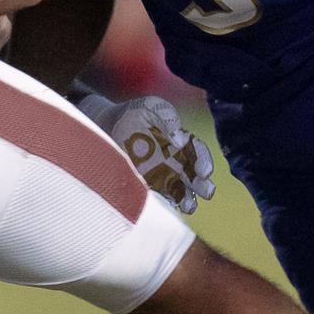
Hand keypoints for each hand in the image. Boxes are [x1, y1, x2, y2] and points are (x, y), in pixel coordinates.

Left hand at [79, 93, 215, 214]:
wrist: (107, 126)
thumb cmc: (133, 114)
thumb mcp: (151, 106)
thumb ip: (167, 116)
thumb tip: (181, 140)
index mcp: (182, 142)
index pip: (198, 153)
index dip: (204, 161)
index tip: (204, 170)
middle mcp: (177, 161)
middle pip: (196, 177)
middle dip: (203, 185)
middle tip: (205, 190)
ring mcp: (163, 177)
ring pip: (182, 192)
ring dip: (188, 200)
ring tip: (189, 205)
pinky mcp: (149, 188)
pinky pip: (160, 199)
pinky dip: (165, 205)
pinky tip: (167, 207)